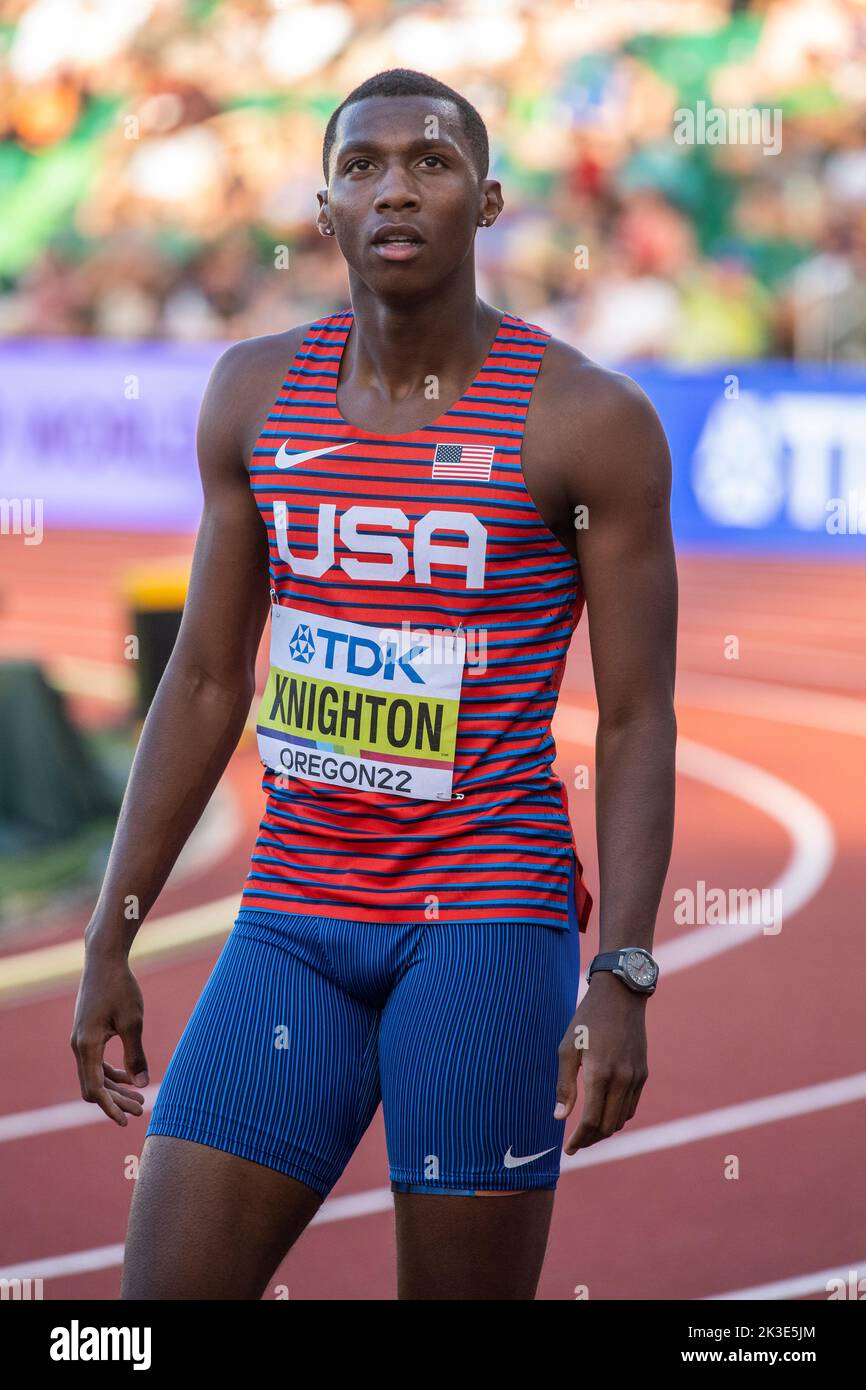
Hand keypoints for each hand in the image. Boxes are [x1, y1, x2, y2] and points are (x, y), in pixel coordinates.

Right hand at [70, 945, 148, 1126]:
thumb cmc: (120, 988)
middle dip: (116, 1101)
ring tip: (140, 1098)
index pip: (95, 1089)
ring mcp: (81, 1040)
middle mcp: (79, 1046)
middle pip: (94, 1086)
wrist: (104, 961)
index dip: (110, 1107)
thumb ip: (136, 1055)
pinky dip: (111, 1073)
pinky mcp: (87, 1033)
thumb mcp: (133, 1022)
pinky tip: (129, 1077)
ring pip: (95, 1075)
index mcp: (87, 1046)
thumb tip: (142, 1084)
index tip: (125, 1121)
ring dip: (115, 1088)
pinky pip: (96, 1062)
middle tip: (140, 1110)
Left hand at [555, 972, 647, 1152]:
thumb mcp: (567, 1048)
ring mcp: (635, 1077)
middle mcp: (622, 1079)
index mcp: (600, 1073)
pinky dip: (618, 1116)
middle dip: (591, 1139)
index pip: (591, 1120)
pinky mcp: (643, 1073)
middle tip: (576, 1143)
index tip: (568, 1149)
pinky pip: (631, 1106)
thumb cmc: (587, 1019)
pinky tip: (604, 1113)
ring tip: (587, 1132)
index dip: (579, 1139)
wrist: (621, 996)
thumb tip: (560, 1117)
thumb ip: (564, 1085)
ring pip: (622, 1119)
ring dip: (605, 1130)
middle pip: (608, 1126)